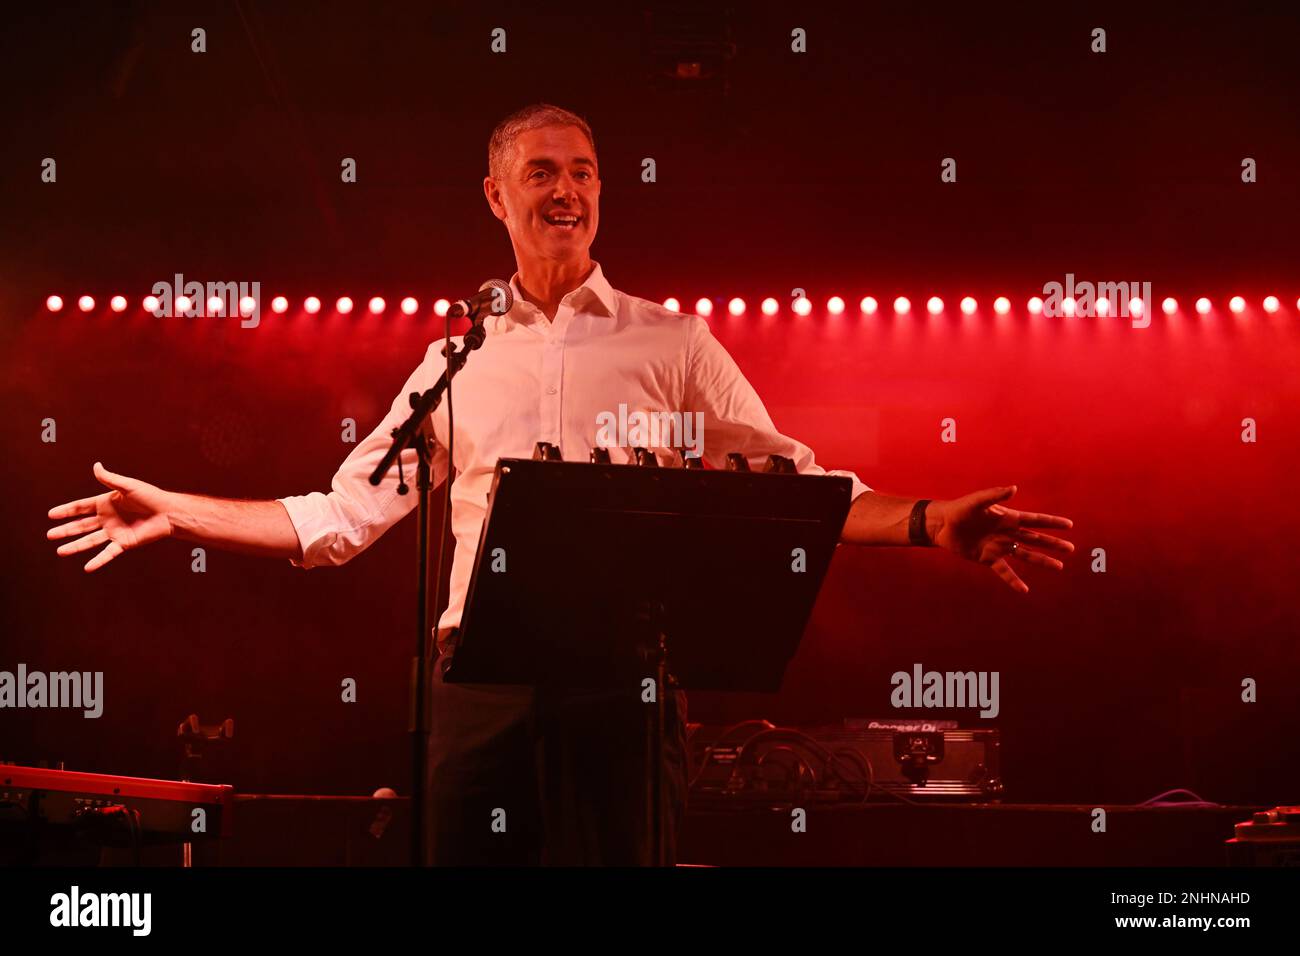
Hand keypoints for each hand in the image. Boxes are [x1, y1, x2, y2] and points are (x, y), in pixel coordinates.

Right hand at [47, 462, 173, 571]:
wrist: (168, 512)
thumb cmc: (151, 496)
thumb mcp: (128, 486)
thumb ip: (110, 479)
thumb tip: (96, 465)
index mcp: (106, 503)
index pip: (81, 508)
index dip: (66, 511)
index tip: (50, 515)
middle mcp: (107, 519)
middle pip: (81, 526)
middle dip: (66, 530)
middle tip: (49, 535)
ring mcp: (114, 532)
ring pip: (90, 541)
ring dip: (75, 546)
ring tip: (60, 552)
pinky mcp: (124, 543)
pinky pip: (108, 553)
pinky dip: (98, 561)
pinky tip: (87, 568)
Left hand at [929, 486, 1073, 593]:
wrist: (942, 525)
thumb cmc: (959, 509)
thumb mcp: (977, 501)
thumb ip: (994, 495)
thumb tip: (1014, 489)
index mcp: (1008, 518)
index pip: (1035, 520)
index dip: (1052, 523)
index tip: (1069, 525)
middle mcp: (1007, 533)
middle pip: (1035, 539)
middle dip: (1053, 544)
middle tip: (1071, 549)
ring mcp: (999, 546)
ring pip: (1025, 555)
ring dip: (1042, 561)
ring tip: (1059, 567)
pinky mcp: (988, 558)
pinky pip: (1004, 571)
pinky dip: (1014, 580)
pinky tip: (1024, 590)